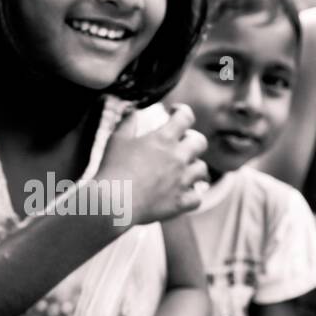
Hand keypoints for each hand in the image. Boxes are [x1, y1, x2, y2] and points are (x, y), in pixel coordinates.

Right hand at [96, 104, 208, 226]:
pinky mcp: (180, 202)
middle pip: (200, 142)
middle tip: (182, 144)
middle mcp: (178, 157)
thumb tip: (132, 111)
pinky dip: (192, 195)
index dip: (182, 111)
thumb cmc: (113, 169)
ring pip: (202, 169)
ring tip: (183, 170)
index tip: (174, 113)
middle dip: (193, 140)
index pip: (185, 116)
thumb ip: (128, 123)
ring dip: (194, 168)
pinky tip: (183, 194)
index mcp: (163, 138)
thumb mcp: (117, 140)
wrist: (113, 203)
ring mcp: (182, 181)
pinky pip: (197, 198)